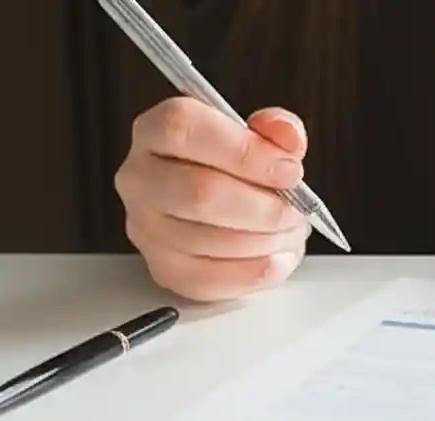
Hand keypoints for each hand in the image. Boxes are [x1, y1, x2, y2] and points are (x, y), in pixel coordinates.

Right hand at [115, 98, 311, 301]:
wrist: (219, 210)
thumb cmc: (233, 170)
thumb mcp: (259, 137)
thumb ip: (277, 130)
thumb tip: (287, 138)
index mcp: (155, 132)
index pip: (185, 129)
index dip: (246, 151)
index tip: (289, 170)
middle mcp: (139, 179)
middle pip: (200, 192)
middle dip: (263, 206)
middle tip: (295, 209)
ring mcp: (146, 229)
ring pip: (211, 239)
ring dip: (267, 239)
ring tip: (289, 230)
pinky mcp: (164, 269)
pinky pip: (215, 278)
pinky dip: (258, 269)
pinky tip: (276, 255)